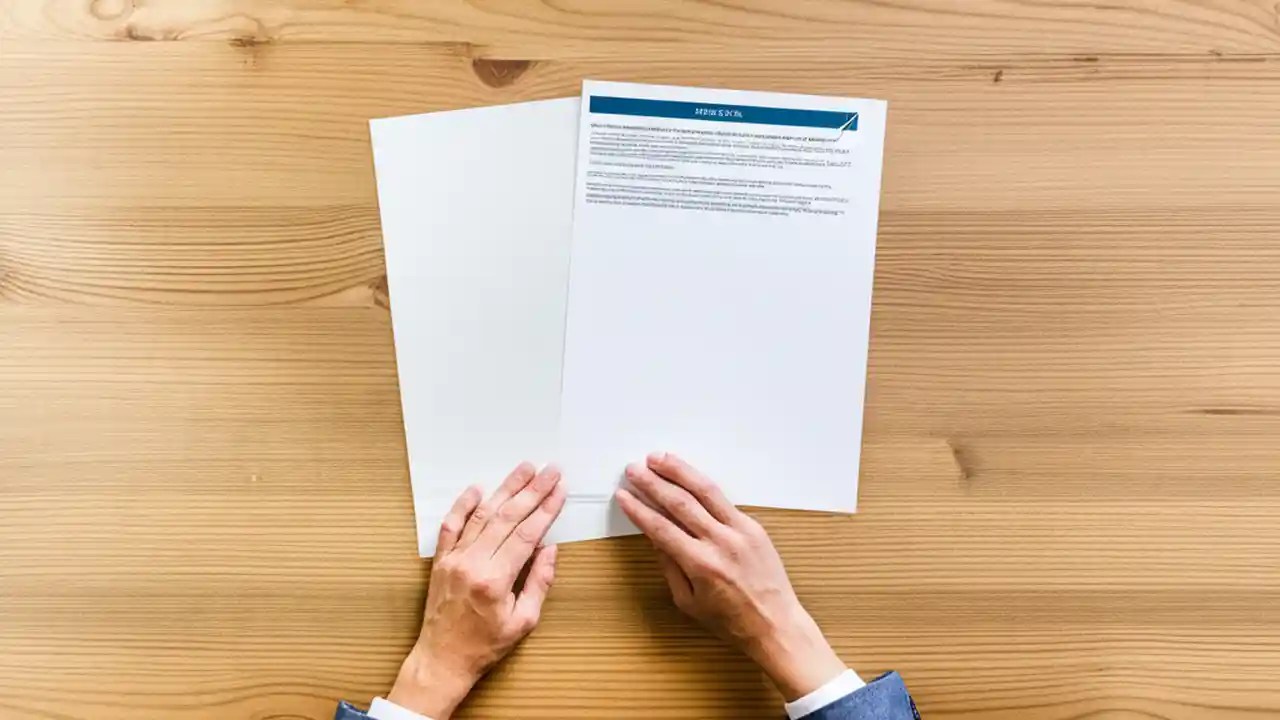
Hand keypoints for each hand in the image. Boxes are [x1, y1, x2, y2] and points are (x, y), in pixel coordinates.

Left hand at [389, 462, 565, 718]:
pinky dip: (463, 505)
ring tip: (524, 469)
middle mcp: (472, 563)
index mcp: (496, 580)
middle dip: (532, 491)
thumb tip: (549, 548)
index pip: (527, 534)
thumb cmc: (485, 645)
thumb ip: (539, 582)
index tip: (560, 490)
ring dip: (505, 490)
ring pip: (482, 515)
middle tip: (550, 470)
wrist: (442, 659)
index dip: (546, 510)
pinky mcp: (440, 561)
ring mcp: (454, 559)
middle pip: (507, 518)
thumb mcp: (523, 621)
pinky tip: (477, 488)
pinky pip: (451, 526)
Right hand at [615, 453, 845, 700]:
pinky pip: (724, 500)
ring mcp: (740, 531)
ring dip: (679, 471)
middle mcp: (721, 542)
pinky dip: (703, 485)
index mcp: (701, 564)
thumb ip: (669, 566)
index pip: (661, 527)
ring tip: (658, 458)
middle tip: (634, 469)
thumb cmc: (731, 621)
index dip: (639, 509)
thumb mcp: (688, 602)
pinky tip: (688, 475)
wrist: (776, 624)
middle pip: (679, 502)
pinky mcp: (754, 526)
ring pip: (705, 490)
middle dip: (653, 483)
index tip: (624, 495)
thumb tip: (654, 536)